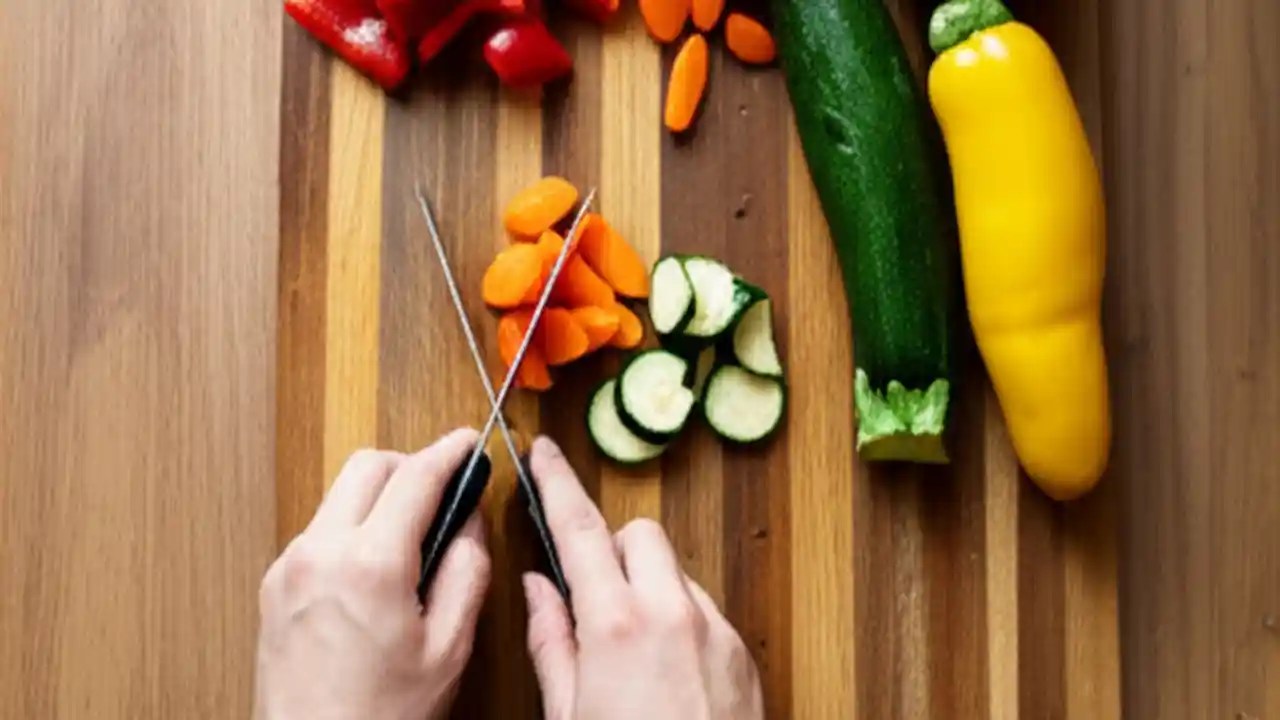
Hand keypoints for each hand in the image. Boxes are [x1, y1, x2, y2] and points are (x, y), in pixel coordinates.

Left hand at [255, 429, 490, 719]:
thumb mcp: (449, 647)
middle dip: (409, 466)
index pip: (416, 476)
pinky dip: (352, 528)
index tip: (467, 442)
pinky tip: (375, 570)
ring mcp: (289, 566)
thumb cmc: (381, 717)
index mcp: (370, 565)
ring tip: (410, 543)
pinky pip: (320, 530)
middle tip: (442, 494)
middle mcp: (320, 553)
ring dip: (378, 498)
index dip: (449, 451)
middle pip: (367, 465)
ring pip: (339, 494)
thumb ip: (467, 570)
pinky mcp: (273, 584)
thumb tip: (469, 519)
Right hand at [523, 437, 763, 719]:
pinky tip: (665, 673)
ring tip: (627, 650)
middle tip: (589, 596)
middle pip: (638, 534)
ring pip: (673, 573)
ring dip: (646, 588)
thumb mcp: (568, 715)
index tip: (544, 453)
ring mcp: (714, 630)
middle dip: (610, 550)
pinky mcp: (742, 653)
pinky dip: (678, 622)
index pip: (580, 528)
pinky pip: (704, 610)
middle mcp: (672, 613)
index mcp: (615, 625)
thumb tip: (537, 588)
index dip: (557, 483)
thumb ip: (552, 641)